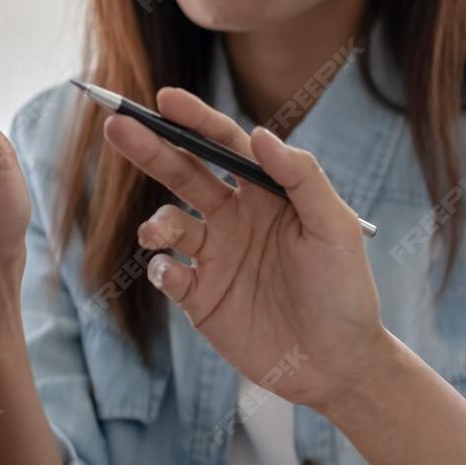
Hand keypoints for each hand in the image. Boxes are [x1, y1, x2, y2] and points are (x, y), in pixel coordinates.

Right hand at [102, 88, 387, 411]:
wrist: (339, 365)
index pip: (225, 146)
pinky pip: (167, 274)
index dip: (194, 121)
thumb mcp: (337, 229)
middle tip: (118, 126)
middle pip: (185, 173)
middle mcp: (238, 220)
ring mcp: (217, 259)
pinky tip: (172, 272)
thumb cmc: (347, 292)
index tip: (164, 100)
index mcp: (269, 195)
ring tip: (160, 233)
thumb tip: (259, 135)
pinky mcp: (202, 300)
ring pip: (169, 223)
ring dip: (157, 222)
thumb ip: (302, 178)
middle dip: (151, 148)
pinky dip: (161, 268)